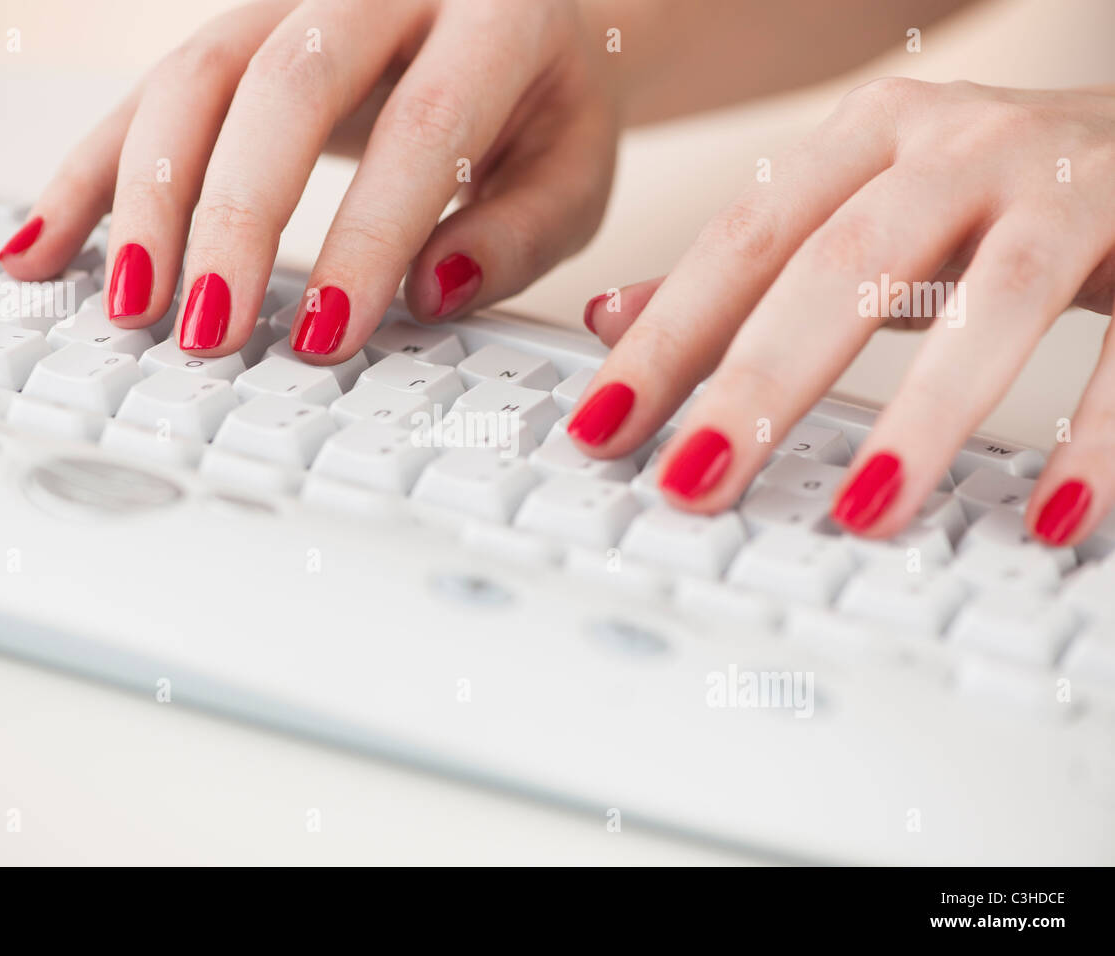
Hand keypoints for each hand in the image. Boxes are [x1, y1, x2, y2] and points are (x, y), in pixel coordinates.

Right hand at [0, 0, 615, 361]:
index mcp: (493, 13)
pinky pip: (150, 91)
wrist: (515, 12)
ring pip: (197, 75)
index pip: (423, 124)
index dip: (367, 234)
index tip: (328, 333)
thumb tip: (424, 293)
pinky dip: (92, 173)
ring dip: (146, 196)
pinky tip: (46, 244)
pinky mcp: (238, 29)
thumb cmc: (546, 105)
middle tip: (211, 330)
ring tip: (130, 304)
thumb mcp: (574, 172)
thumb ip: (515, 235)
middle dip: (235, 215)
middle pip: (284, 82)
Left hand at [571, 79, 1114, 548]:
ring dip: (922, 416)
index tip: (600, 428)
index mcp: (871, 140)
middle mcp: (961, 148)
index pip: (742, 244)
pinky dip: (1097, 436)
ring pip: (993, 299)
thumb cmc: (996, 186)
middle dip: (759, 384)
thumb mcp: (863, 207)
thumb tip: (611, 318)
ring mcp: (1070, 185)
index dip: (666, 340)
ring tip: (862, 513)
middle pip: (842, 267)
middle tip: (695, 482)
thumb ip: (750, 268)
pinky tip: (1051, 515)